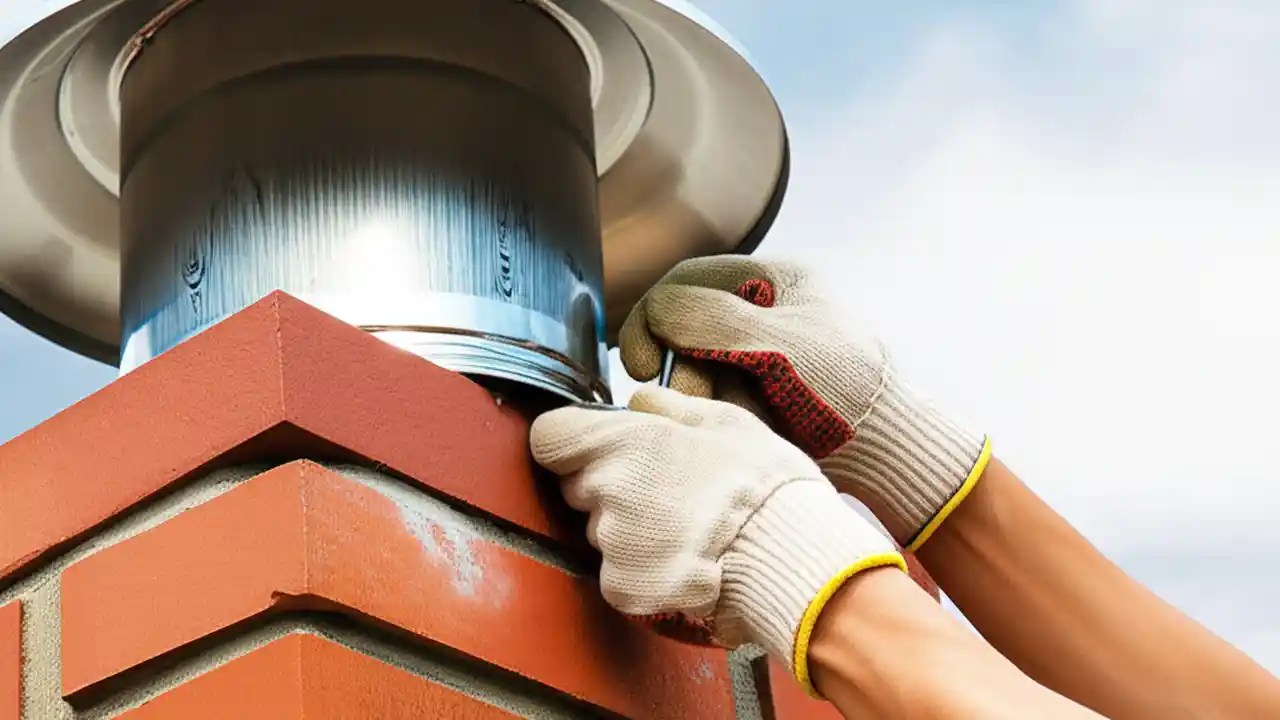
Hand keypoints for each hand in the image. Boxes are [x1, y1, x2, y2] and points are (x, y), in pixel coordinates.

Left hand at [530, 386, 904, 692]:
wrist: (788, 552)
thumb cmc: (762, 481)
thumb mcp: (725, 421)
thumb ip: (669, 407)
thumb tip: (639, 401)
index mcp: (623, 440)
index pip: (550, 437)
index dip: (571, 442)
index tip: (598, 448)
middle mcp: (606, 488)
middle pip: (579, 485)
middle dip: (610, 486)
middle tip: (665, 492)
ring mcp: (611, 541)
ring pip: (602, 530)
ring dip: (630, 529)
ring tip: (684, 529)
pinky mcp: (622, 585)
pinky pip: (617, 572)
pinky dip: (642, 571)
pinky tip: (682, 562)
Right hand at [619, 255, 990, 549]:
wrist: (886, 451)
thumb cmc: (847, 389)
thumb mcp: (780, 345)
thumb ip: (713, 320)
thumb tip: (657, 311)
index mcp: (775, 281)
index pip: (689, 281)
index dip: (653, 316)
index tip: (639, 360)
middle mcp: (762, 312)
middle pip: (686, 328)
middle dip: (680, 365)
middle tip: (684, 397)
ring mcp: (759, 354)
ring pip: (697, 367)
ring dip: (701, 393)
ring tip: (727, 415)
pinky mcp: (758, 393)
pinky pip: (715, 397)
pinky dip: (718, 412)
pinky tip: (741, 425)